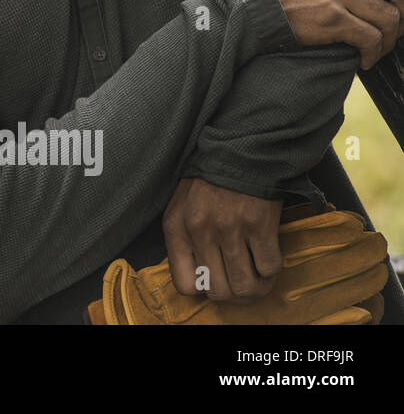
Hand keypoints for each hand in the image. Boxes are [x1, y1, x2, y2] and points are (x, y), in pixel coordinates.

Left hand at [162, 177, 282, 302]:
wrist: (238, 151)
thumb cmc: (209, 181)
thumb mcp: (181, 207)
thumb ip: (184, 240)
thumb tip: (198, 279)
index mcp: (176, 228)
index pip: (185, 284)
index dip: (203, 290)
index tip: (213, 282)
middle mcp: (200, 231)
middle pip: (219, 292)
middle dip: (233, 295)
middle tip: (242, 286)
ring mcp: (230, 229)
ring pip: (245, 286)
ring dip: (256, 289)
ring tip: (258, 280)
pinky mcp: (259, 225)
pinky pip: (269, 268)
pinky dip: (271, 272)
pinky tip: (268, 260)